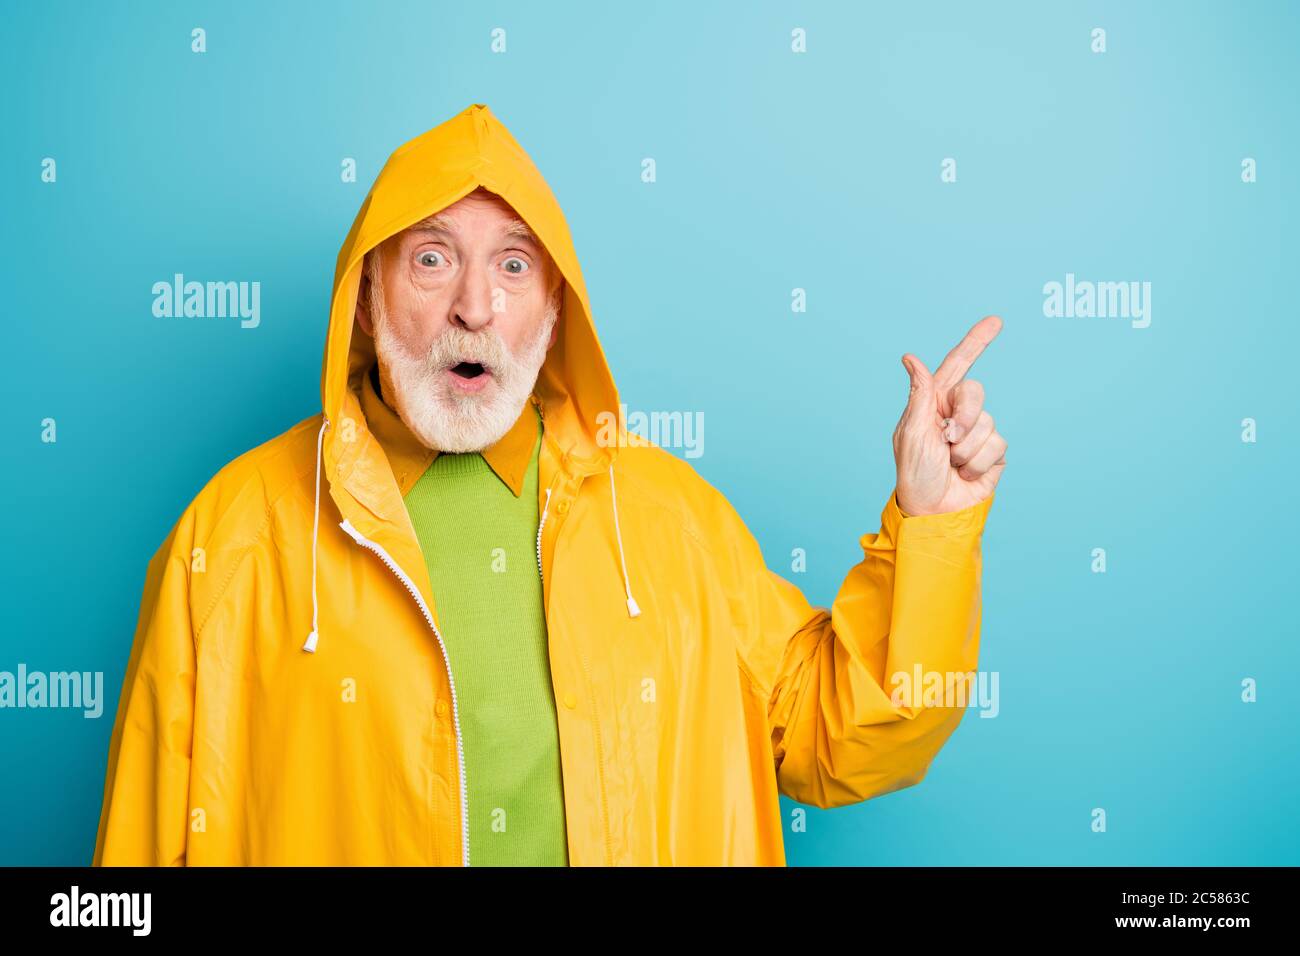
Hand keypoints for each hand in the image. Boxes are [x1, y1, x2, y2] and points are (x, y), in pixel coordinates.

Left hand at [893, 315, 1007, 515]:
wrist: (933, 510)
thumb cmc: (914, 473)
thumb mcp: (911, 433)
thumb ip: (920, 395)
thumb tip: (911, 358)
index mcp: (933, 403)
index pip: (957, 366)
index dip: (975, 342)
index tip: (995, 321)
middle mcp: (957, 413)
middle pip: (976, 393)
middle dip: (964, 416)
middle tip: (947, 438)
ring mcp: (976, 433)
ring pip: (987, 423)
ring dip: (966, 448)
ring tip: (951, 463)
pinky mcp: (993, 453)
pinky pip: (997, 446)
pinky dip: (978, 462)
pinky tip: (965, 473)